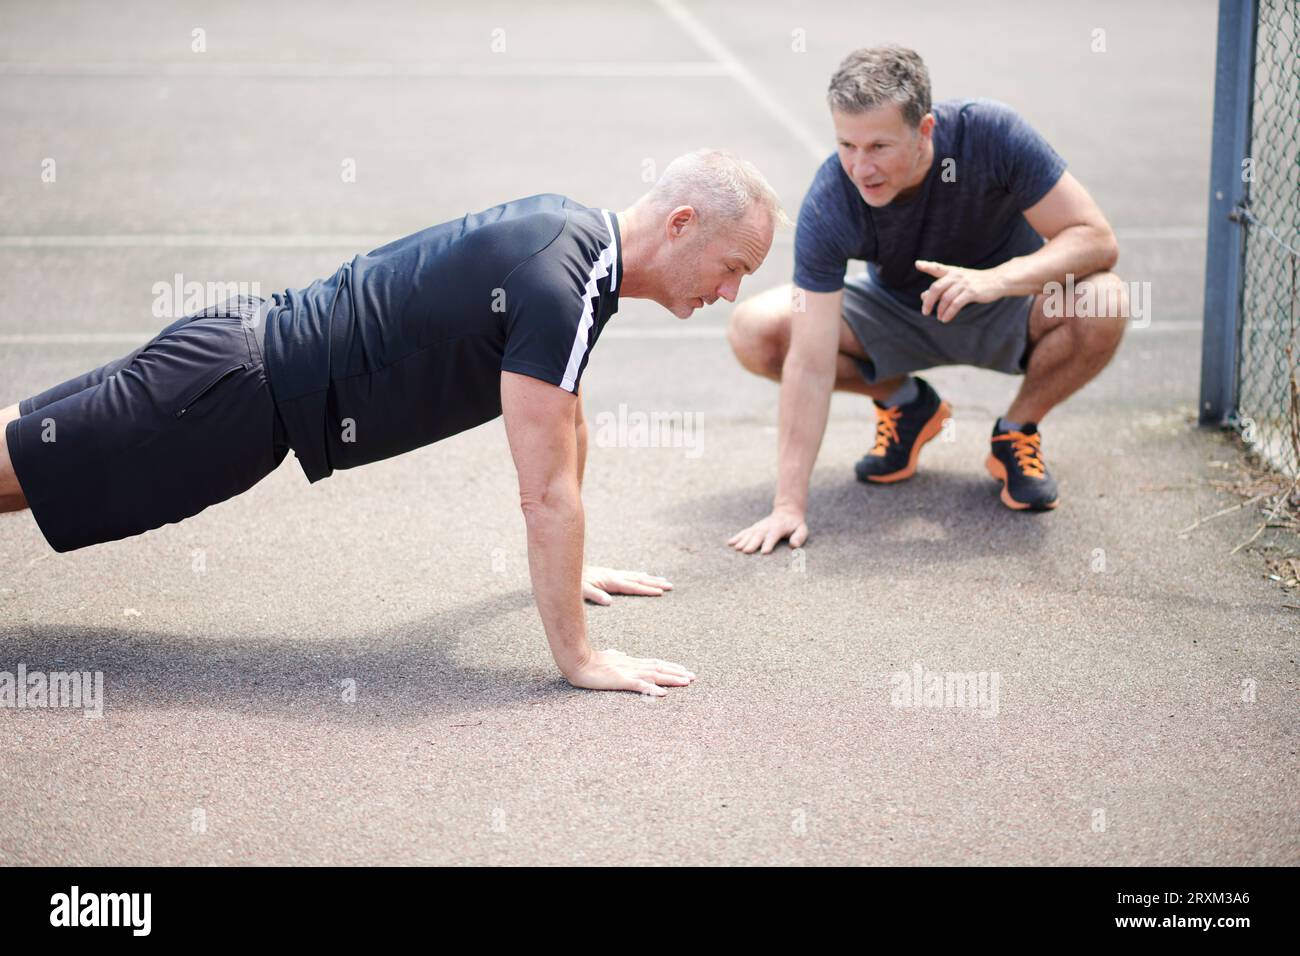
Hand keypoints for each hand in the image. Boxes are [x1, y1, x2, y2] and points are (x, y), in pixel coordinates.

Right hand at [564, 647, 695, 695]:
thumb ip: (615, 655)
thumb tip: (620, 652)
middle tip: (693, 677)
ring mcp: (628, 672)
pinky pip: (640, 685)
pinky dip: (652, 689)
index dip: (670, 667)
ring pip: (655, 675)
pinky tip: (663, 694)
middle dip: (677, 673)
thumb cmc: (589, 659)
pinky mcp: (620, 680)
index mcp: (630, 661)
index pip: (655, 663)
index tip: (683, 670)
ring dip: (671, 679)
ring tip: (686, 682)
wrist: (577, 660)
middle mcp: (633, 665)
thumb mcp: (606, 656)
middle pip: (660, 668)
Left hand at [582, 565, 672, 605]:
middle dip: (655, 583)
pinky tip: (644, 575)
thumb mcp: (582, 590)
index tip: (661, 592)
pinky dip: (639, 575)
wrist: (567, 566)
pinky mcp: (610, 574)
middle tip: (670, 586)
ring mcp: (613, 574)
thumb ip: (595, 595)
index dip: (647, 590)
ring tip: (663, 581)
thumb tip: (609, 602)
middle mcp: (615, 576)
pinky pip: (629, 574)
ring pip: (636, 576)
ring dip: (650, 579)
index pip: (633, 587)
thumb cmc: (575, 581)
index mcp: (611, 581)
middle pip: (640, 580)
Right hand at [727, 507, 807, 554]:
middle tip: (746, 551)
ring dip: (742, 541)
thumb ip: (799, 537)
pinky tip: (730, 543)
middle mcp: (767, 527)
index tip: (764, 552)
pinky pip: (744, 532)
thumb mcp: (802, 529)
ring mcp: (759, 527)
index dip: (769, 543)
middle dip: (752, 543)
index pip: (773, 536)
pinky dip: (737, 537)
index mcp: (779, 528)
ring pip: (750, 533)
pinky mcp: (754, 528)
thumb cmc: (795, 524)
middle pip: (759, 535)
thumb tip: (794, 546)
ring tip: (736, 548)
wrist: (786, 511)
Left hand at [915, 260, 1006, 323]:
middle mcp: (956, 276)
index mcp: (953, 272)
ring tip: (939, 317)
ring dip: (940, 310)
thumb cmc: (975, 282)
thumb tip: (922, 296)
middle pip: (936, 288)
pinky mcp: (971, 292)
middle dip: (928, 301)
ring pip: (945, 298)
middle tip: (925, 312)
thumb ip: (941, 288)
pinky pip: (955, 304)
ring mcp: (964, 284)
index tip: (918, 264)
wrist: (997, 281)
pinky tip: (945, 319)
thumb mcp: (958, 282)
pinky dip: (948, 313)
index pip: (937, 268)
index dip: (927, 266)